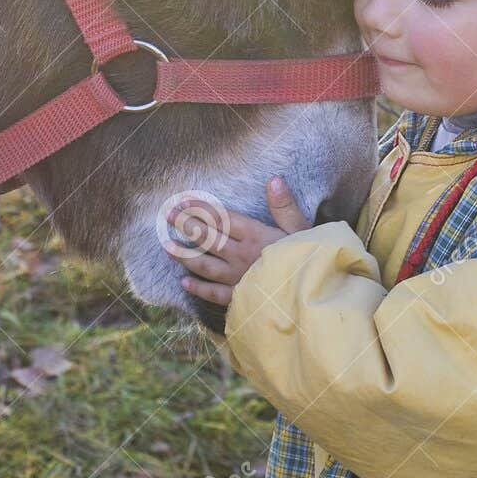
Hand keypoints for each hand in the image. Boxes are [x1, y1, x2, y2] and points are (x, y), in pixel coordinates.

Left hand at [166, 176, 313, 307]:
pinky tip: (184, 282)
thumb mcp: (303, 229)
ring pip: (205, 264)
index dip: (200, 208)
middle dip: (186, 224)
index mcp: (256, 235)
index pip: (221, 218)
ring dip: (184, 255)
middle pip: (208, 237)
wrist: (310, 298)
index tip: (182, 200)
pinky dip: (198, 288)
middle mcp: (241, 255)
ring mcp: (237, 278)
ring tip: (167, 247)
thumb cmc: (310, 261)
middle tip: (167, 215)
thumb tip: (273, 179)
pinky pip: (214, 293)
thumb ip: (285, 206)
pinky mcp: (239, 298)